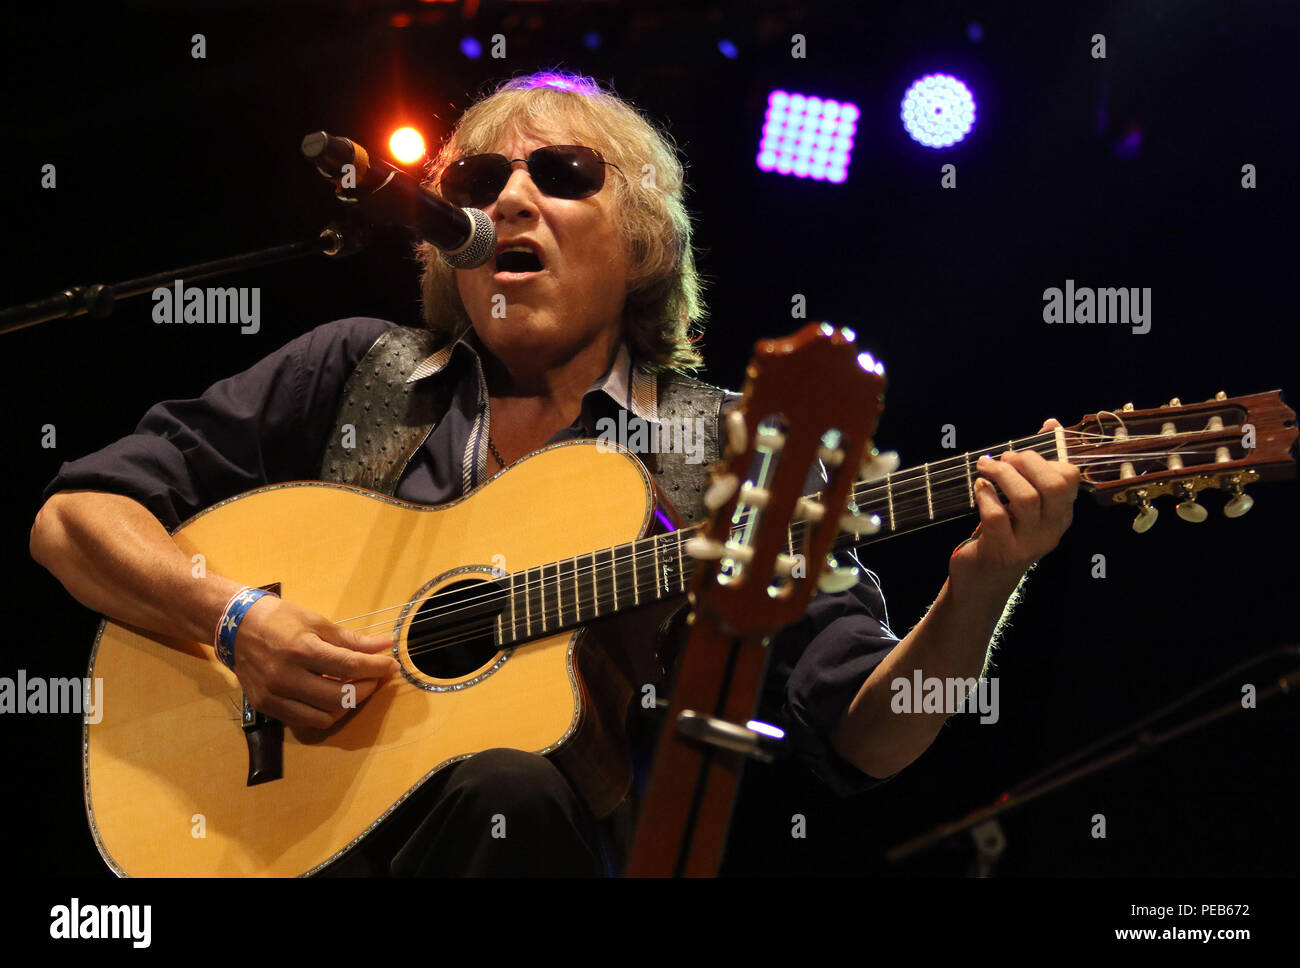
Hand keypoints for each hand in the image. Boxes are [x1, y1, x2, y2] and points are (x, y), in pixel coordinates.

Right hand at [232, 595, 398, 728]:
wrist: (235, 627)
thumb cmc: (279, 619)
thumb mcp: (317, 622)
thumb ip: (351, 639)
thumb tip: (384, 645)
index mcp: (300, 649)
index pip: (349, 665)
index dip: (376, 668)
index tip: (392, 666)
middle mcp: (286, 676)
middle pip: (340, 696)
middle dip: (366, 688)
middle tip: (374, 677)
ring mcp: (274, 695)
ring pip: (325, 716)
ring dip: (347, 704)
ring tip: (354, 687)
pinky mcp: (266, 707)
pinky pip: (305, 721)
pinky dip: (325, 713)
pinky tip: (332, 697)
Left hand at [949, 418, 1080, 599]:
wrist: (982, 581)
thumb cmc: (1002, 534)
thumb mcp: (1022, 502)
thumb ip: (1035, 466)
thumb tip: (1051, 425)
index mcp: (1061, 515)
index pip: (1070, 477)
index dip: (1046, 456)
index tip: (1020, 451)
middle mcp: (1051, 529)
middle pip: (1054, 485)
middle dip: (1026, 461)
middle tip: (1003, 459)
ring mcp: (1029, 543)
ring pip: (1026, 498)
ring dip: (1002, 474)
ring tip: (985, 468)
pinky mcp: (1002, 551)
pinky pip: (997, 515)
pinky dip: (985, 495)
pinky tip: (978, 489)